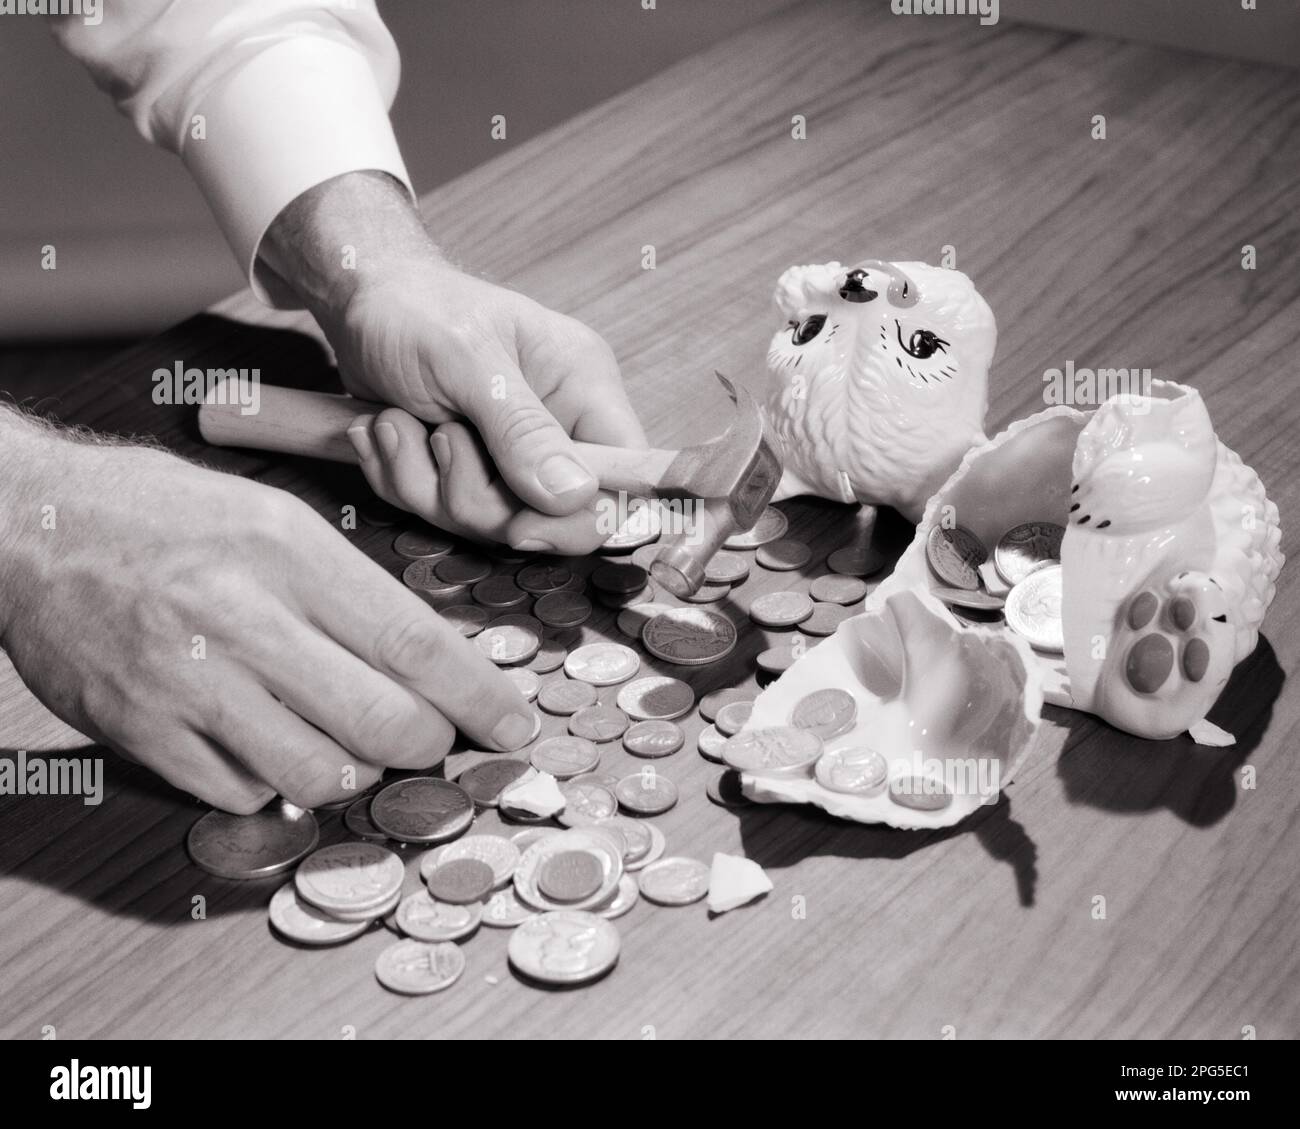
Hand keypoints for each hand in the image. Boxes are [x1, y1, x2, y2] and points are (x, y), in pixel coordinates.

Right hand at [0, 423, 538, 813]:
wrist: (29, 524)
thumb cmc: (160, 515)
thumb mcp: (271, 516)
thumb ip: (349, 589)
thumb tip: (429, 659)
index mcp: (287, 549)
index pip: (413, 640)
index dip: (477, 694)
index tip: (512, 722)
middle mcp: (242, 616)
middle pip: (382, 719)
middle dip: (428, 743)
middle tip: (433, 738)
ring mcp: (188, 681)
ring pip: (320, 772)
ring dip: (354, 769)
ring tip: (345, 739)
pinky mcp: (143, 731)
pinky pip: (243, 794)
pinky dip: (275, 784)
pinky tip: (268, 746)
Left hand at [261, 172, 646, 552]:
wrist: (358, 299)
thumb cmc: (417, 309)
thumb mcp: (467, 361)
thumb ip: (522, 431)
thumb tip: (575, 496)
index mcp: (583, 387)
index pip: (623, 475)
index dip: (583, 517)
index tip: (520, 526)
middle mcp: (557, 428)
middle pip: (552, 516)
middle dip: (478, 499)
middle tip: (438, 442)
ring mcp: (511, 456)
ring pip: (489, 522)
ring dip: (425, 483)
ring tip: (396, 421)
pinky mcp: (467, 472)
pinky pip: (442, 514)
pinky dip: (402, 479)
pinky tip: (385, 430)